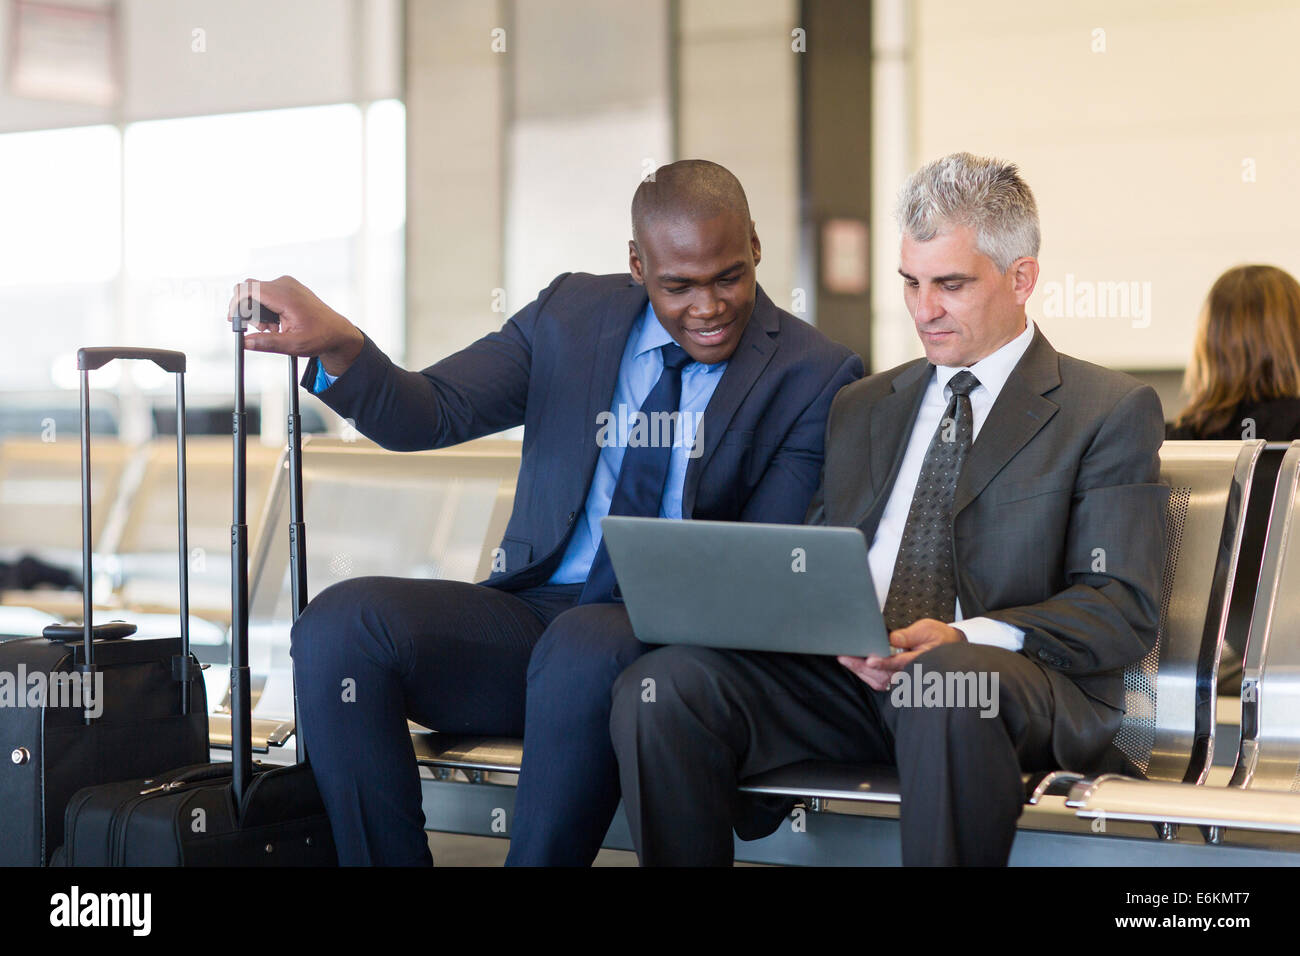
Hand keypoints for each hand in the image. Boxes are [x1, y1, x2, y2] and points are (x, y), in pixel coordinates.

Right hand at [226, 276, 364, 374]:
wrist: (337, 331)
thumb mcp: (293, 345)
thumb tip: (245, 342)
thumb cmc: (320, 337)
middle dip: (248, 311)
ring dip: (258, 311)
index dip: (236, 304)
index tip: (234, 321)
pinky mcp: (287, 286)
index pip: (248, 289)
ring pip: (256, 291)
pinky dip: (265, 308)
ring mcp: (287, 283)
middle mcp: (285, 284)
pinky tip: (277, 323)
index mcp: (286, 296)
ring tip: (273, 329)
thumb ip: (267, 343)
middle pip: (249, 289)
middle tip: (262, 329)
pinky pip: (266, 292)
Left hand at [837, 618, 966, 690]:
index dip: (884, 663)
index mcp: (920, 660)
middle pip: (884, 675)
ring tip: (845, 659)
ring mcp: (904, 679)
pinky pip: (880, 682)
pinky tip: (854, 665)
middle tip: (845, 657)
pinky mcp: (899, 680)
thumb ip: (909, 635)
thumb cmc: (938, 638)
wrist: (949, 649)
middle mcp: (911, 674)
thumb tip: (892, 638)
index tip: (870, 660)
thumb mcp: (926, 630)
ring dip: (861, 671)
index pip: (899, 664)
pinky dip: (866, 675)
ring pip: (880, 681)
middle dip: (862, 667)